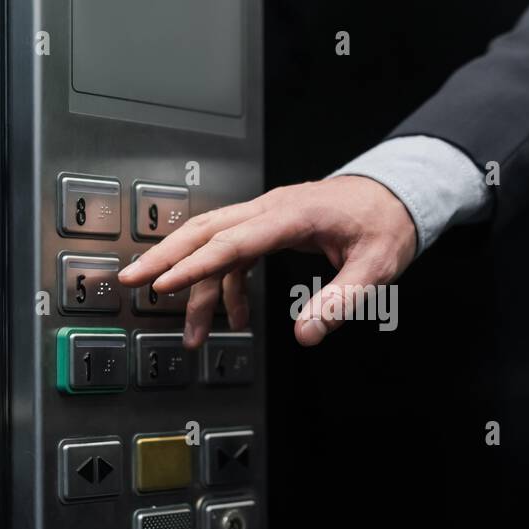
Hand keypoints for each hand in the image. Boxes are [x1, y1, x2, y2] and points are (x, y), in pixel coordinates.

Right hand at [118, 175, 417, 347]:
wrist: (397, 194)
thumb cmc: (387, 224)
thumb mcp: (376, 267)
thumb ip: (341, 301)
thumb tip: (308, 334)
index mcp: (292, 215)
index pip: (232, 242)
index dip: (194, 266)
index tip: (163, 286)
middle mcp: (271, 209)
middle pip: (205, 231)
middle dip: (165, 258)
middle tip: (131, 283)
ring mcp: (267, 215)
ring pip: (214, 243)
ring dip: (196, 286)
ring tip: (192, 333)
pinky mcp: (270, 226)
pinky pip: (234, 254)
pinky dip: (225, 285)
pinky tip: (232, 317)